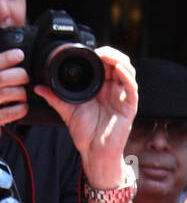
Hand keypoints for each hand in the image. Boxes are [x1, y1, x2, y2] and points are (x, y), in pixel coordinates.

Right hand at [0, 46, 28, 127]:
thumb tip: (13, 57)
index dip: (7, 58)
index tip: (19, 54)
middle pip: (2, 78)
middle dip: (19, 76)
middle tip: (24, 77)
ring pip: (9, 94)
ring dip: (21, 93)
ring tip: (22, 93)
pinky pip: (11, 113)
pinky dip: (20, 109)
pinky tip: (22, 107)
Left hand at [33, 46, 137, 181]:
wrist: (93, 152)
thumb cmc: (86, 134)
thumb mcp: (66, 110)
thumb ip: (54, 97)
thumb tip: (38, 87)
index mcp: (101, 89)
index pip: (104, 65)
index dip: (100, 54)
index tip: (88, 50)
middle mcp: (113, 91)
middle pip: (118, 64)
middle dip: (110, 53)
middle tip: (98, 50)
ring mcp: (122, 98)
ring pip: (127, 71)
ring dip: (119, 59)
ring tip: (107, 55)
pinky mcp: (129, 107)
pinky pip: (131, 88)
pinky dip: (126, 75)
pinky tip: (118, 68)